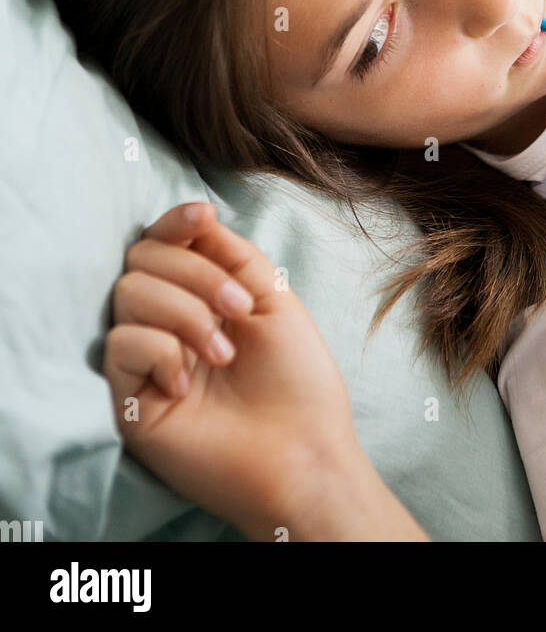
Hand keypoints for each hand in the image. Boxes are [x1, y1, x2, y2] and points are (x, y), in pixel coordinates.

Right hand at [103, 201, 360, 540]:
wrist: (303, 451)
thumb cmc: (297, 380)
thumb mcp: (272, 296)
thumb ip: (230, 254)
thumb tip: (197, 216)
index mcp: (200, 296)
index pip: (164, 243)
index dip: (175, 222)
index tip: (202, 215)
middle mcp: (167, 323)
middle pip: (142, 259)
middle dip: (195, 273)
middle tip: (238, 309)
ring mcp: (147, 360)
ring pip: (128, 293)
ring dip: (185, 312)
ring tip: (223, 353)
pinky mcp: (129, 400)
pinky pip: (121, 343)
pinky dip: (161, 350)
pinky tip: (188, 383)